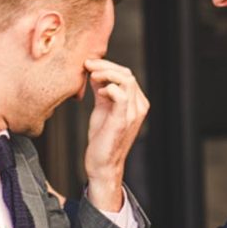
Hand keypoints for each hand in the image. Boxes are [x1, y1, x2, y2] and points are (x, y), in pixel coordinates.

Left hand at [83, 59, 149, 209]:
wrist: (102, 164)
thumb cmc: (102, 137)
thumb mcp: (103, 108)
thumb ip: (102, 90)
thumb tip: (95, 72)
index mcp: (136, 102)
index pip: (126, 74)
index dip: (108, 66)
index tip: (89, 64)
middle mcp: (139, 106)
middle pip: (127, 74)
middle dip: (105, 66)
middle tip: (87, 65)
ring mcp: (133, 113)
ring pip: (126, 80)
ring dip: (106, 73)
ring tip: (91, 75)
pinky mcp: (123, 120)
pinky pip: (120, 95)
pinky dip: (108, 88)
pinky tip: (98, 92)